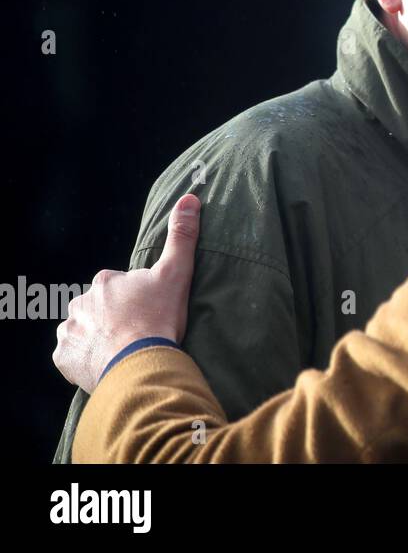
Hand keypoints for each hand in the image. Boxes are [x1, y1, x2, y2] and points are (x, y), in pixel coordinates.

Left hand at [53, 194, 201, 392]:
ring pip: (83, 329)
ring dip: (98, 337)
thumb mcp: (176, 273)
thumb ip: (182, 237)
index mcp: (106, 281)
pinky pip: (73, 355)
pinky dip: (85, 358)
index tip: (151, 310)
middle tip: (139, 331)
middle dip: (114, 316)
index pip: (119, 286)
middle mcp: (80, 301)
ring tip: (123, 349)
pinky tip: (106, 362)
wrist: (139, 362)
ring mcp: (70, 330)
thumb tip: (190, 198)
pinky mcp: (64, 357)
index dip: (137, 298)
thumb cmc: (158, 317)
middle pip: (99, 307)